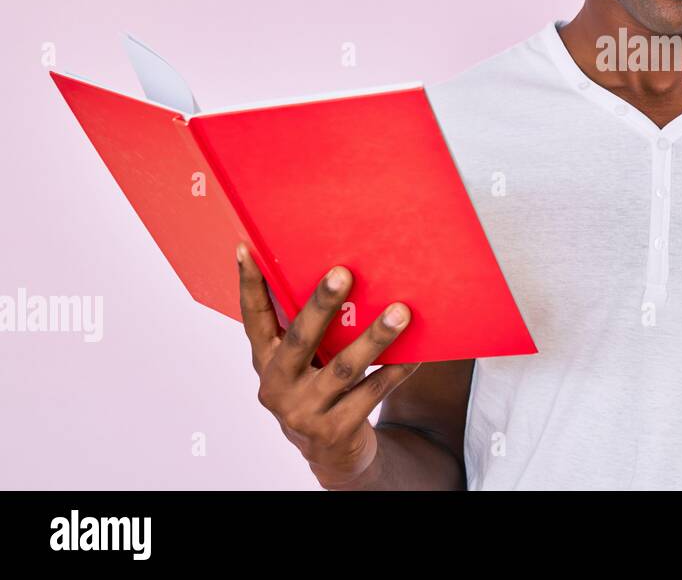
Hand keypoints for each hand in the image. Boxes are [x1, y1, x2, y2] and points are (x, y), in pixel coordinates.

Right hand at [236, 241, 420, 488]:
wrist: (333, 453)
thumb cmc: (320, 387)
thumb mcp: (304, 362)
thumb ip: (309, 328)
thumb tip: (342, 271)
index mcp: (265, 360)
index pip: (253, 318)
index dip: (250, 284)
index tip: (247, 248)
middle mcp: (277, 386)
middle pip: (300, 339)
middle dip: (322, 304)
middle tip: (343, 272)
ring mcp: (303, 411)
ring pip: (344, 368)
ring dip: (375, 337)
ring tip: (401, 311)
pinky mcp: (334, 431)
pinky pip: (371, 393)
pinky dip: (395, 371)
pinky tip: (415, 354)